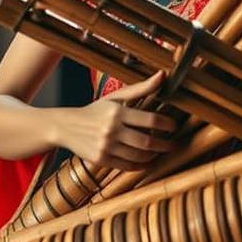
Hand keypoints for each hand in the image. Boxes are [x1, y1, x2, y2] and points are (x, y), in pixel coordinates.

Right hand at [52, 71, 177, 170]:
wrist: (67, 126)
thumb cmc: (96, 110)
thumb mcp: (115, 97)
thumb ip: (141, 88)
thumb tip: (162, 75)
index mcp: (118, 112)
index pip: (150, 120)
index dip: (167, 124)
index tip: (174, 126)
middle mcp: (112, 130)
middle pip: (147, 142)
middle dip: (164, 145)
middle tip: (174, 145)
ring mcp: (106, 146)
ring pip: (138, 156)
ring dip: (154, 155)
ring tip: (161, 151)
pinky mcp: (101, 160)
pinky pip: (127, 166)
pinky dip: (141, 165)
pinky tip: (148, 161)